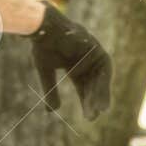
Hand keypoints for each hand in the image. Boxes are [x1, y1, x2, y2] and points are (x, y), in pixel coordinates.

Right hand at [30, 4, 111, 119]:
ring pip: (101, 77)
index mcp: (76, 65)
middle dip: (94, 100)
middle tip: (93, 117)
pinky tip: (100, 96)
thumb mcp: (45, 73)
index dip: (86, 101)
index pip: (84, 86)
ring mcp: (93, 52)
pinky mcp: (95, 48)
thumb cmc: (42, 47)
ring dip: (101, 94)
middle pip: (94, 84)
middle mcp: (87, 60)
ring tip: (100, 110)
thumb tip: (52, 112)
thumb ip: (51, 91)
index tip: (89, 117)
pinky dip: (103, 82)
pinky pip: (103, 68)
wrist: (43, 28)